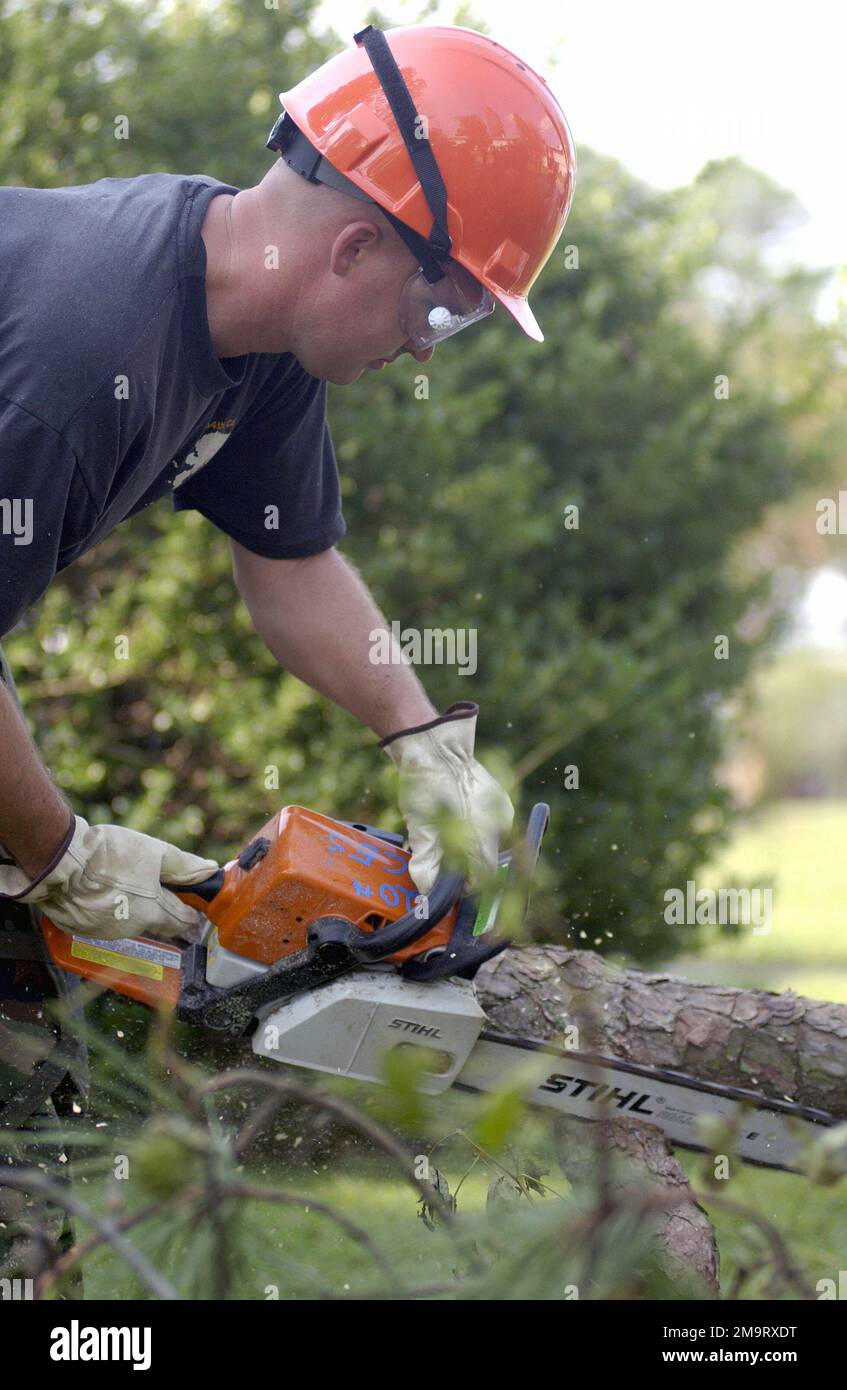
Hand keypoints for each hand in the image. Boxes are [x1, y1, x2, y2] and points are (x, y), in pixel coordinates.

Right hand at [0, 814, 218, 940]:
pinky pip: (102, 920)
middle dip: (160, 909)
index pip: (181, 920)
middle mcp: (131, 928)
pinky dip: (105, 908)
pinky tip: (100, 889)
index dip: (191, 913)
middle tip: (157, 890)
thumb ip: (184, 866)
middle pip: (155, 922)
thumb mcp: (154, 852)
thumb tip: (210, 871)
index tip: (194, 908)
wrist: (60, 863)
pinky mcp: (82, 928)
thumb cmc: (109, 855)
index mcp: (153, 912)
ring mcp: (105, 931)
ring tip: (122, 882)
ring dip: (130, 907)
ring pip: (127, 920)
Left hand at [380, 702, 513, 896]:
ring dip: (471, 848)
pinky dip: (476, 830)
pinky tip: (457, 820)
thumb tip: (429, 891)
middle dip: (466, 868)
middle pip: (486, 862)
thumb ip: (428, 862)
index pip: (482, 878)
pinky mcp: (499, 799)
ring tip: (447, 837)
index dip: (463, 888)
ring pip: (489, 844)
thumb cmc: (424, 786)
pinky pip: (491, 825)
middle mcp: (498, 825)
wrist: (433, 747)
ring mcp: (501, 810)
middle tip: (443, 865)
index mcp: (481, 835)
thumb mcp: (420, 827)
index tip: (448, 888)